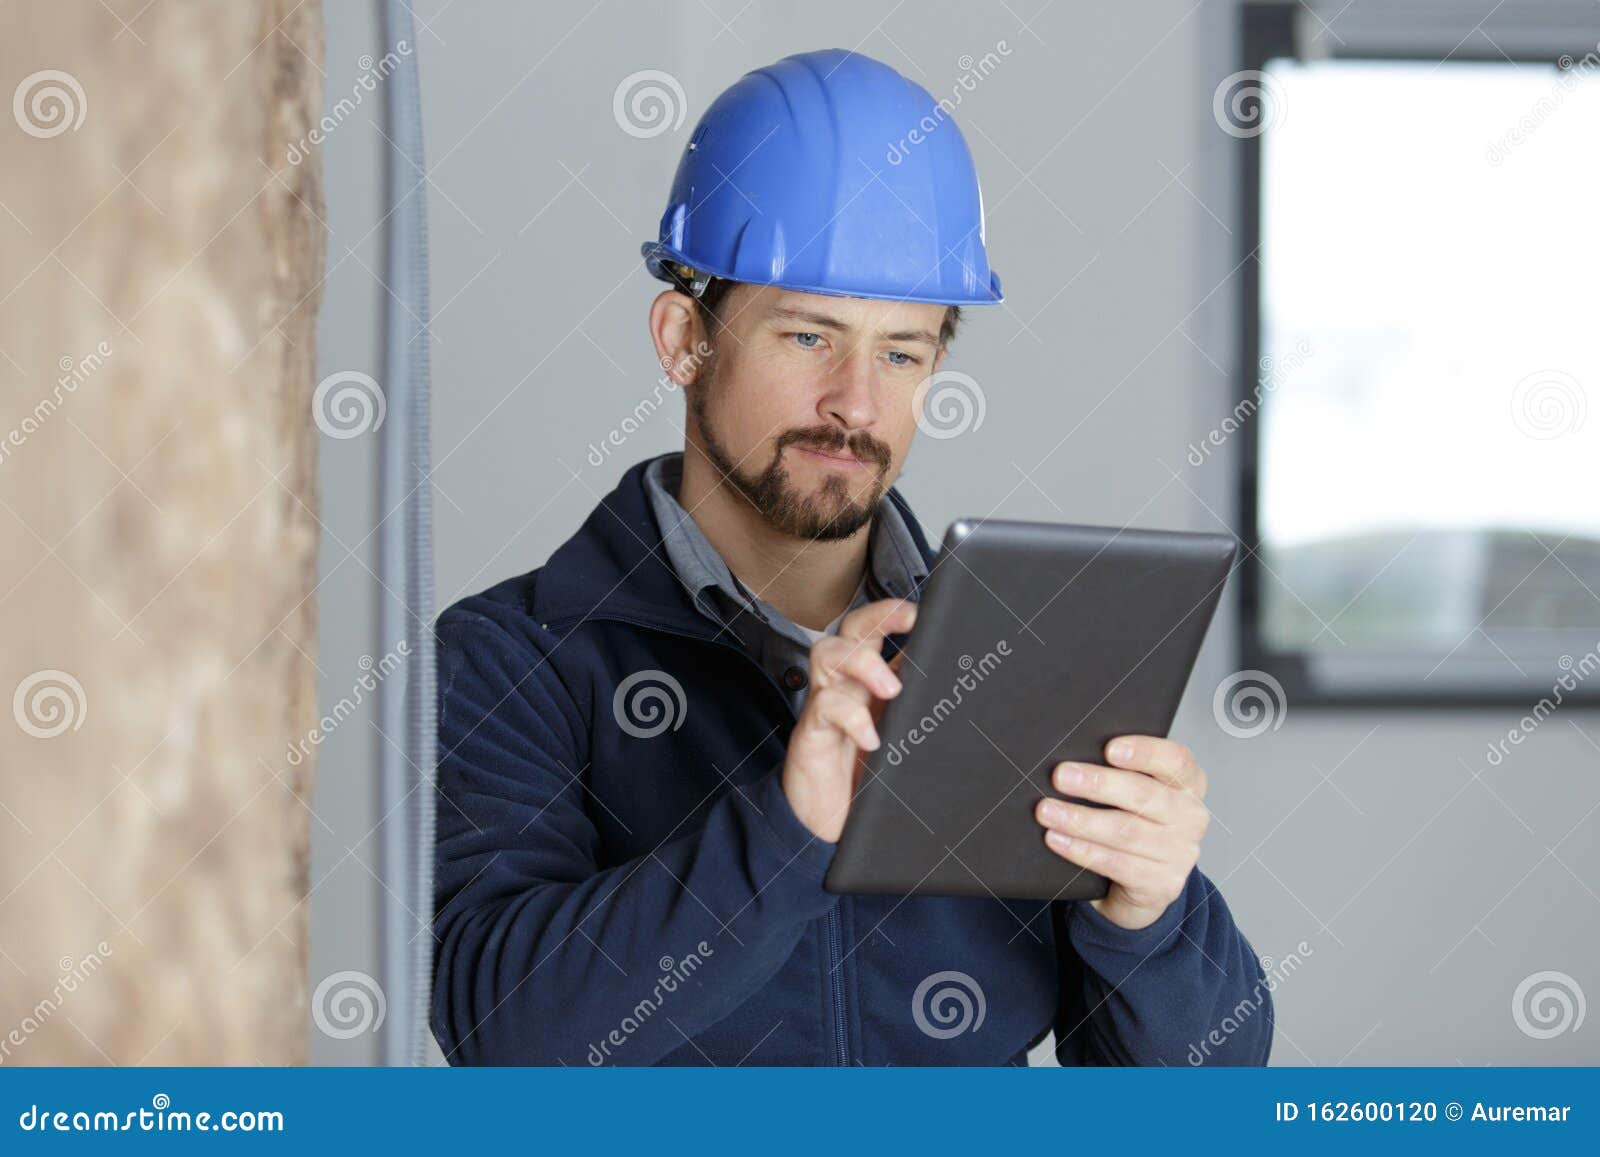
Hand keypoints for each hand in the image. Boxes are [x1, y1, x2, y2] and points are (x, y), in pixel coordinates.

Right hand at [781, 598, 915, 841]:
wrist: (827, 824)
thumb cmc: (867, 776)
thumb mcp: (903, 739)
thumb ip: (923, 712)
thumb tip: (969, 693)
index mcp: (872, 680)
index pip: (880, 630)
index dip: (897, 613)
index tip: (928, 611)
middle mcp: (848, 684)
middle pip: (853, 628)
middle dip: (879, 615)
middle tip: (909, 620)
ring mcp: (826, 705)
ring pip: (828, 654)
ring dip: (861, 661)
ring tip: (891, 689)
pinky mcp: (812, 734)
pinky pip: (825, 709)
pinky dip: (850, 718)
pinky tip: (871, 739)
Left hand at [1033, 735, 1209, 930]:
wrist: (1141, 885)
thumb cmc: (1133, 823)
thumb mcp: (1135, 794)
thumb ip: (1118, 772)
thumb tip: (1073, 760)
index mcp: (1188, 784)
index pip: (1176, 760)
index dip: (1144, 752)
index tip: (1110, 748)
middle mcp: (1190, 816)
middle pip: (1143, 795)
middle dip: (1097, 784)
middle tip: (1061, 776)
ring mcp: (1180, 853)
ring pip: (1125, 831)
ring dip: (1080, 820)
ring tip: (1047, 811)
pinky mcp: (1162, 883)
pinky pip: (1116, 863)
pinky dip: (1081, 850)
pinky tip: (1057, 839)